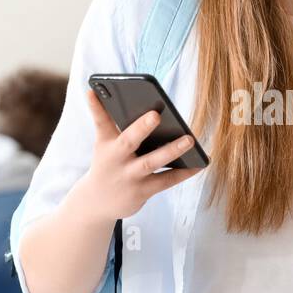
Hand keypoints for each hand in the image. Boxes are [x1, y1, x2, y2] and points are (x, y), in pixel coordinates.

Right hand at [79, 89, 204, 219]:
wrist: (97, 202)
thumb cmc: (109, 164)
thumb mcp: (106, 145)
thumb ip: (119, 126)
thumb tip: (142, 108)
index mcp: (106, 143)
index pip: (100, 122)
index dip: (95, 106)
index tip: (93, 90)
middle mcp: (116, 159)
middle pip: (128, 141)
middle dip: (141, 128)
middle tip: (156, 114)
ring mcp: (129, 176)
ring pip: (151, 162)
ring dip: (171, 150)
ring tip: (190, 139)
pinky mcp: (142, 191)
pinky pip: (166, 180)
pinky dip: (184, 172)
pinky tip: (199, 163)